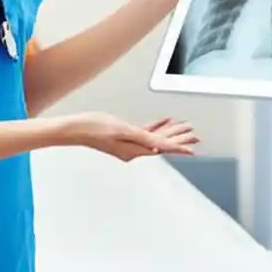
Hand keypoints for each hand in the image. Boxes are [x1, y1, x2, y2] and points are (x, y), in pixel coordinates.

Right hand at [65, 113, 198, 161]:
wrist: (76, 128)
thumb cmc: (95, 127)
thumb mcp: (122, 130)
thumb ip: (142, 137)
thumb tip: (159, 147)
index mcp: (135, 149)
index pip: (163, 148)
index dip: (179, 147)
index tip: (192, 149)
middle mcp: (134, 149)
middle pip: (162, 144)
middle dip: (179, 138)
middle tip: (194, 136)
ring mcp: (129, 144)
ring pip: (156, 138)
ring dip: (170, 132)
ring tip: (185, 129)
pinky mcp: (124, 137)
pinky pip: (145, 133)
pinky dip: (156, 127)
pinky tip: (164, 121)